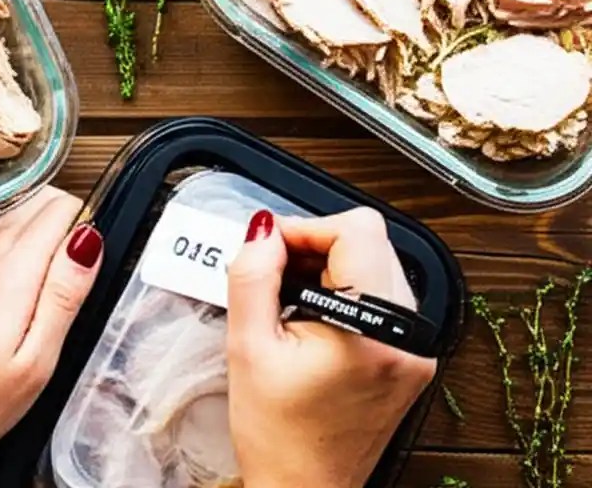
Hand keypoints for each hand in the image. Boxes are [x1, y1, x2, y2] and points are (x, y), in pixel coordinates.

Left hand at [0, 186, 103, 487]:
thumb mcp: (36, 361)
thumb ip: (63, 295)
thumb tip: (88, 240)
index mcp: (8, 275)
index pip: (58, 208)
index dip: (87, 223)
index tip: (94, 263)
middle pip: (35, 204)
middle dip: (68, 222)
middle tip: (81, 276)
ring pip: (12, 218)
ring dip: (42, 230)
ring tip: (59, 281)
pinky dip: (17, 246)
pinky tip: (25, 286)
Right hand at [226, 208, 435, 487]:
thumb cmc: (277, 436)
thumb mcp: (247, 348)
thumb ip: (252, 277)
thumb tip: (262, 228)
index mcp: (372, 330)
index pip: (357, 231)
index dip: (304, 229)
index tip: (269, 250)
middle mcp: (408, 335)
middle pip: (371, 241)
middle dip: (314, 247)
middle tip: (271, 275)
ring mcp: (416, 347)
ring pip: (378, 263)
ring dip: (330, 267)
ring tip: (287, 301)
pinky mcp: (412, 357)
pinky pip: (383, 295)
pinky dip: (345, 291)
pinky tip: (310, 318)